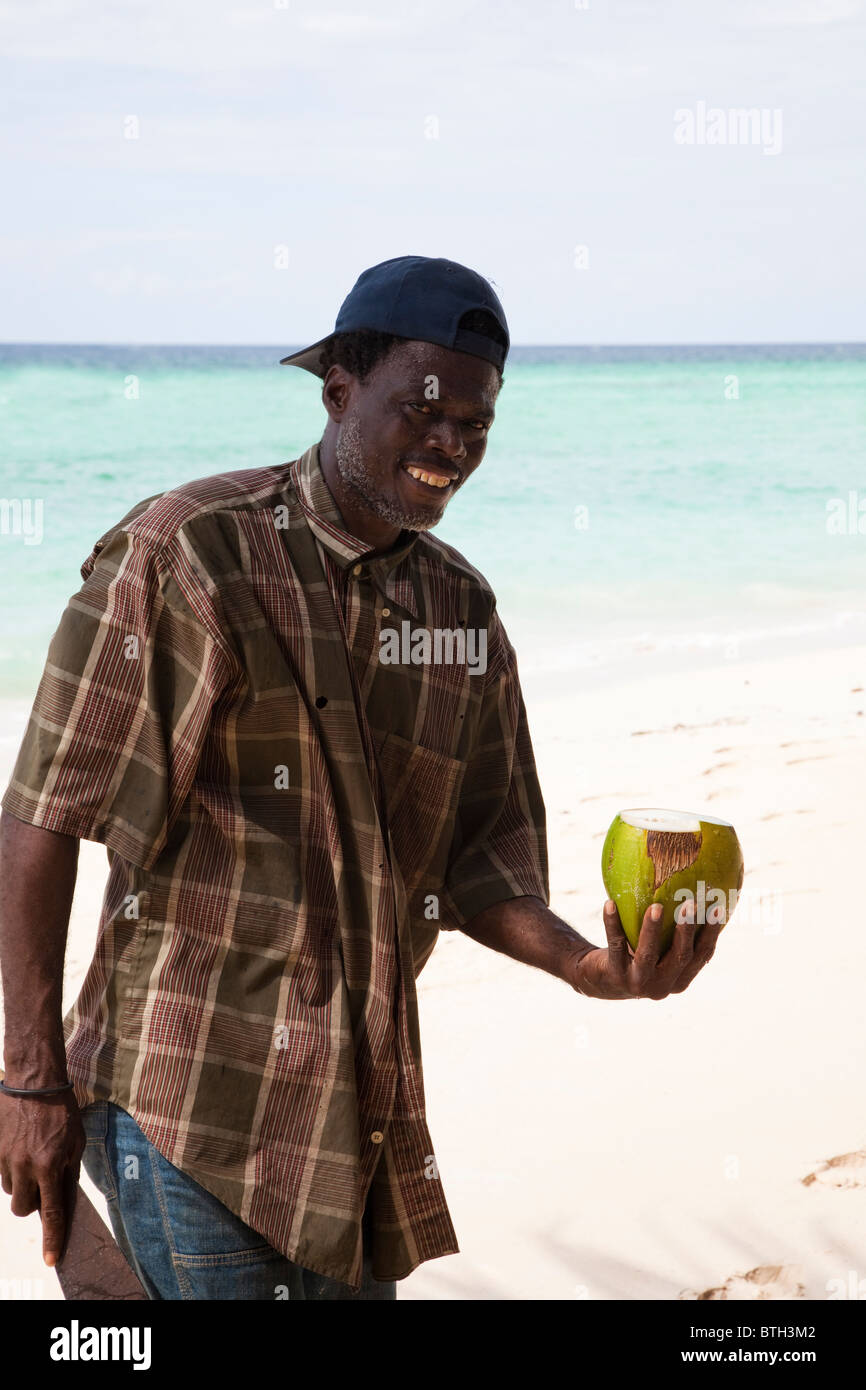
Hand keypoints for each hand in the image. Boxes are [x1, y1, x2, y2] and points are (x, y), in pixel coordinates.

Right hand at [0, 1088, 84, 1265]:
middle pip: (24, 1209)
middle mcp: (26, 1166)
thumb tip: (64, 1199)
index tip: (51, 1258)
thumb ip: (69, 1173)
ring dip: (24, 1187)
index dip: (52, 1238)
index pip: (51, 1212)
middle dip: (34, 1205)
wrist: (34, 1084)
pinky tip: (23, 1152)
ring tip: (35, 1162)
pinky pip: (3, 1176)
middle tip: (44, 1187)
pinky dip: (14, 1173)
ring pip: (12, 1193)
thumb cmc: (61, 1110)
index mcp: (50, 1164)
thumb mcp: (76, 1142)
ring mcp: (7, 1160)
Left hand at [570, 898, 723, 999]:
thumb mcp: (660, 949)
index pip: (702, 955)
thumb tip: (694, 887)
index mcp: (680, 978)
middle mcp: (663, 985)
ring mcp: (639, 982)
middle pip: (680, 957)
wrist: (603, 981)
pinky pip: (615, 945)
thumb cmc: (639, 955)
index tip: (718, 908)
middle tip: (690, 903)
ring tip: (656, 907)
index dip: (711, 933)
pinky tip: (609, 903)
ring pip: (648, 954)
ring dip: (652, 929)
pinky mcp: (615, 975)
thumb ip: (675, 932)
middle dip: (686, 930)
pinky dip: (612, 923)